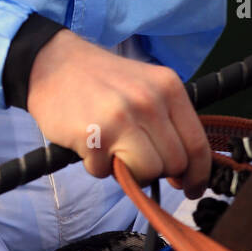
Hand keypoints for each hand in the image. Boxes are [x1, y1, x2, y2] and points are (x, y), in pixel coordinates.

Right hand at [25, 29, 211, 197]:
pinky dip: (97, 165)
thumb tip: (186, 171)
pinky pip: (106, 173)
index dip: (197, 174)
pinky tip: (89, 142)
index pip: (197, 145)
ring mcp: (122, 119)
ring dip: (129, 170)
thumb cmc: (102, 80)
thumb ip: (168, 121)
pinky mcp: (94, 136)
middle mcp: (149, 101)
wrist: (54, 64)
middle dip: (156, 169)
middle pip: (174, 164)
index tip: (190, 187)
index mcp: (168, 87)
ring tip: (112, 148)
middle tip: (135, 155)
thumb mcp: (146, 86)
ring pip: (146, 173)